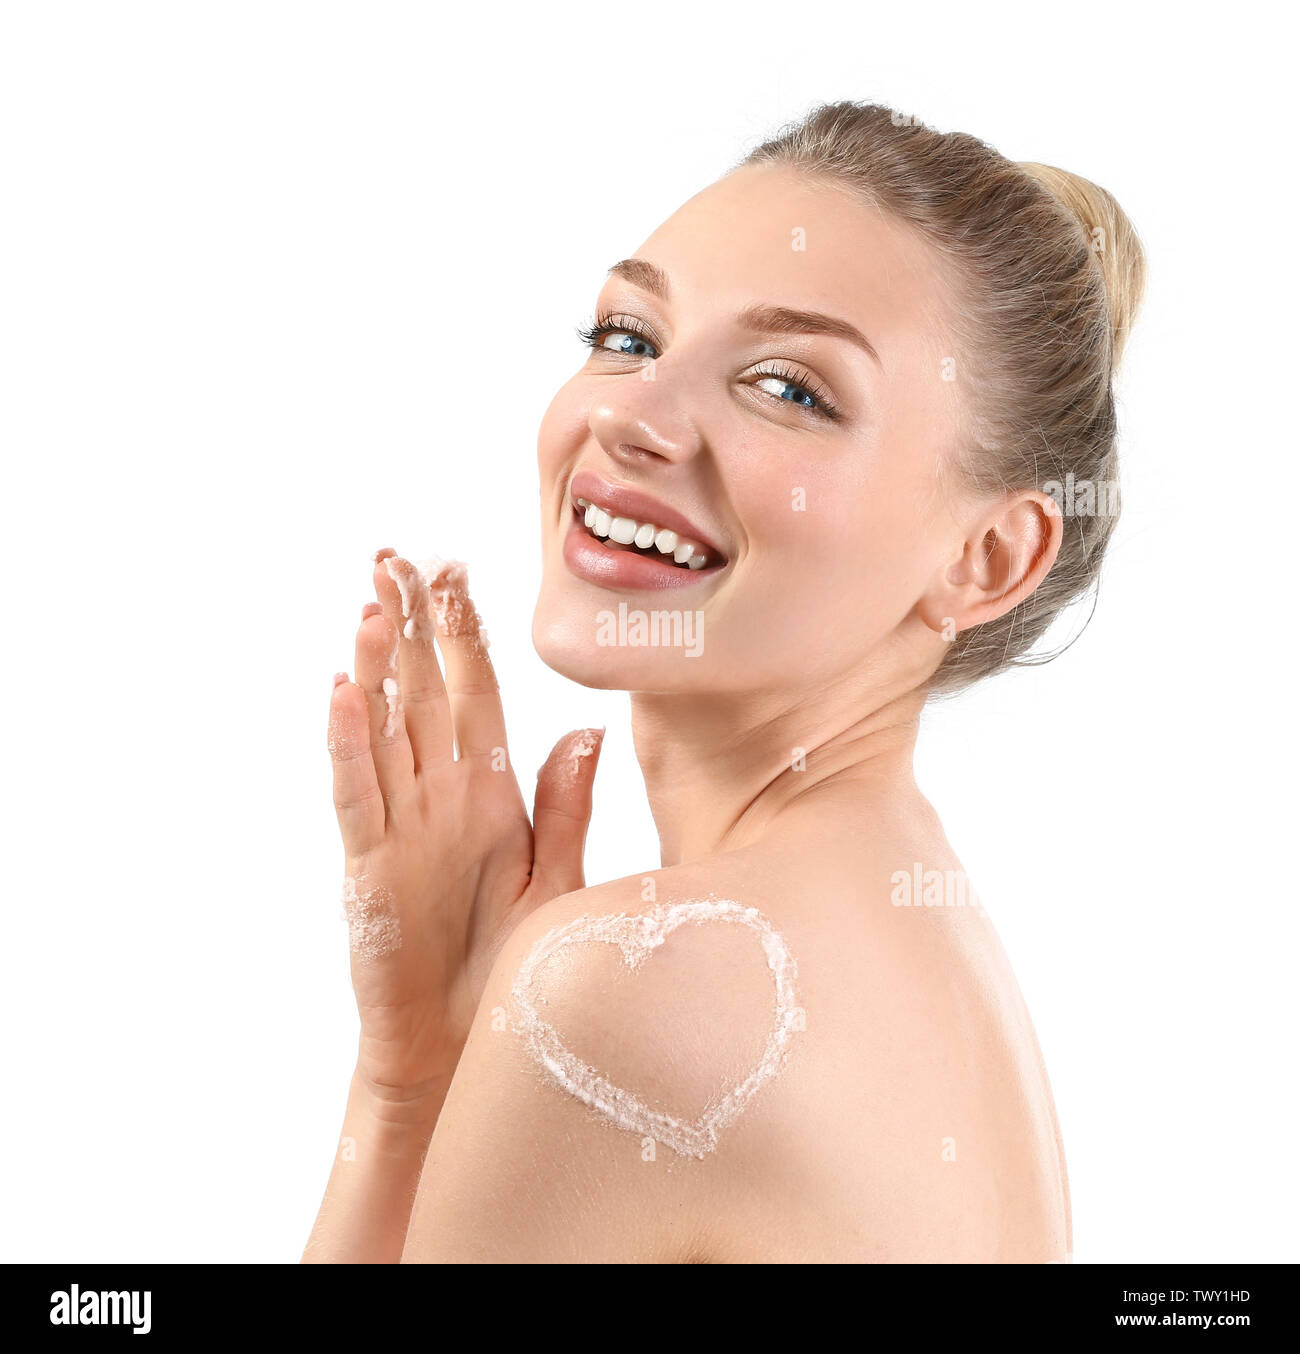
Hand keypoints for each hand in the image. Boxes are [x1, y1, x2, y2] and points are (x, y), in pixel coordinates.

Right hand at [326, 549, 602, 1105]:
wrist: (464, 1043)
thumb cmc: (510, 963)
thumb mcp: (554, 875)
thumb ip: (564, 803)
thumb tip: (587, 728)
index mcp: (487, 793)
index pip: (474, 694)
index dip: (464, 633)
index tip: (458, 571)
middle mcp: (439, 797)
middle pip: (423, 695)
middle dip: (410, 626)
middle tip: (396, 558)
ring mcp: (400, 826)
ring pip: (384, 731)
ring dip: (376, 667)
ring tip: (369, 603)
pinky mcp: (371, 866)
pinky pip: (359, 795)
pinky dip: (350, 746)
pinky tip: (344, 693)